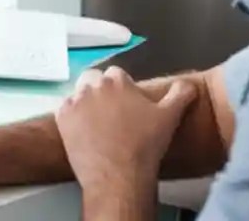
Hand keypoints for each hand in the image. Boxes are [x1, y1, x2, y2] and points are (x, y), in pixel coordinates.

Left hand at [56, 67, 195, 192]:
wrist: (118, 174)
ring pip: (78, 93)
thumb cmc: (145, 145)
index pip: (117, 73)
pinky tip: (83, 131)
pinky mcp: (62, 118)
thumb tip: (187, 84)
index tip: (127, 102)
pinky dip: (72, 117)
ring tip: (97, 123)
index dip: (122, 87)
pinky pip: (65, 110)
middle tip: (111, 111)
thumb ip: (180, 95)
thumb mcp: (169, 117)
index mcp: (117, 81)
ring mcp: (74, 102)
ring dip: (86, 102)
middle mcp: (92, 86)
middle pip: (93, 78)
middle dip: (100, 89)